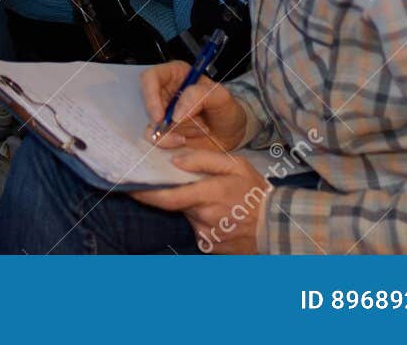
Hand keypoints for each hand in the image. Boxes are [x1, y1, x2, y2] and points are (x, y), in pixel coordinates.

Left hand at [132, 150, 269, 253]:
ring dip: (194, 207)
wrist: (278, 226)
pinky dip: (203, 220)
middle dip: (177, 194)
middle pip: (176, 204)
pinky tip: (221, 215)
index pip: (168, 197)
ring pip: (188, 216)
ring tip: (217, 201)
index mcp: (209, 196)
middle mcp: (204, 218)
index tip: (128, 187)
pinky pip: (198, 229)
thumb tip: (175, 161)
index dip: (145, 194)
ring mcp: (207, 235)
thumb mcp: (236, 165)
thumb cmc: (256, 192)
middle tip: (195, 186)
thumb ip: (204, 160)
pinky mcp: (210, 246)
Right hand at [139, 60, 249, 151]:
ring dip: (174, 132)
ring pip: (152, 124)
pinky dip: (171, 143)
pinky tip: (186, 141)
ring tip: (197, 130)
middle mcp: (164, 93)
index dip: (150, 95)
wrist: (233, 134)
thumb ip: (199, 96)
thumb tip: (175, 115)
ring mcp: (163, 114)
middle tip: (183, 127)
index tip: (160, 116)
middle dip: (166, 120)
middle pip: (148, 103)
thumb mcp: (221, 97)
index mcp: (176, 75)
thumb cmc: (227, 109)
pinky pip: (157, 139)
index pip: (151, 78)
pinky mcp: (164, 132)